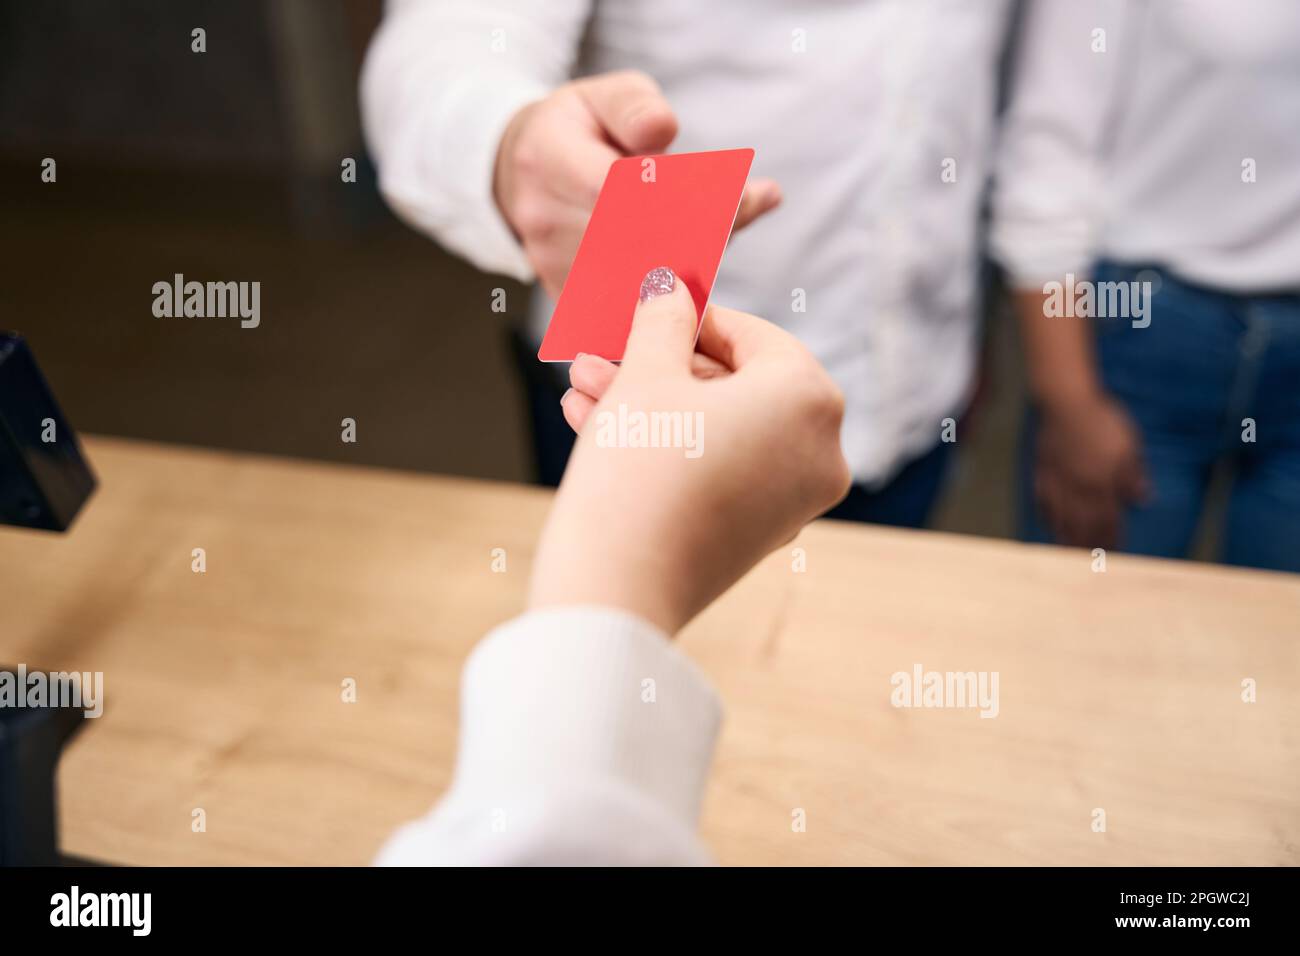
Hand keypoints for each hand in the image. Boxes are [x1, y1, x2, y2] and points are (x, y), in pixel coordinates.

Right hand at [494, 70, 781, 297]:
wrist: (524, 173)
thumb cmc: (578, 130)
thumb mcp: (603, 97)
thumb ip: (636, 108)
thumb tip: (664, 130)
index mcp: (547, 158)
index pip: (612, 187)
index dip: (673, 195)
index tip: (730, 191)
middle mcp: (542, 218)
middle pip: (632, 240)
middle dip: (696, 231)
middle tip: (744, 209)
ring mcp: (550, 263)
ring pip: (637, 278)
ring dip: (693, 262)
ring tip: (725, 233)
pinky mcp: (564, 296)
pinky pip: (628, 304)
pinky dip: (671, 291)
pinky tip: (699, 269)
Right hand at [528, 268, 849, 633]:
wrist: (618, 591)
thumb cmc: (639, 471)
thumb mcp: (646, 376)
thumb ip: (663, 320)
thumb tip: (671, 289)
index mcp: (811, 398)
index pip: (751, 335)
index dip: (689, 317)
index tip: (647, 309)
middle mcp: (820, 451)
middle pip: (732, 386)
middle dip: (655, 367)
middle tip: (598, 356)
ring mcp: (794, 501)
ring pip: (716, 430)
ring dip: (648, 407)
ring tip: (580, 394)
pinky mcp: (759, 537)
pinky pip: (717, 469)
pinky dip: (668, 448)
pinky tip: (599, 430)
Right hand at [1033, 393, 1149, 548]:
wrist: (1065, 401)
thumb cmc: (1102, 420)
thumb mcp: (1127, 444)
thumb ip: (1133, 473)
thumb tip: (1142, 499)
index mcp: (1101, 482)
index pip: (1108, 518)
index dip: (1112, 537)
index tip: (1116, 552)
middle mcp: (1078, 488)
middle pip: (1083, 524)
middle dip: (1089, 544)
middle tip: (1092, 561)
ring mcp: (1057, 481)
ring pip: (1061, 517)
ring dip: (1067, 537)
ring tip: (1069, 553)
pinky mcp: (1043, 471)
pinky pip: (1043, 500)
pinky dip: (1047, 516)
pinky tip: (1050, 523)